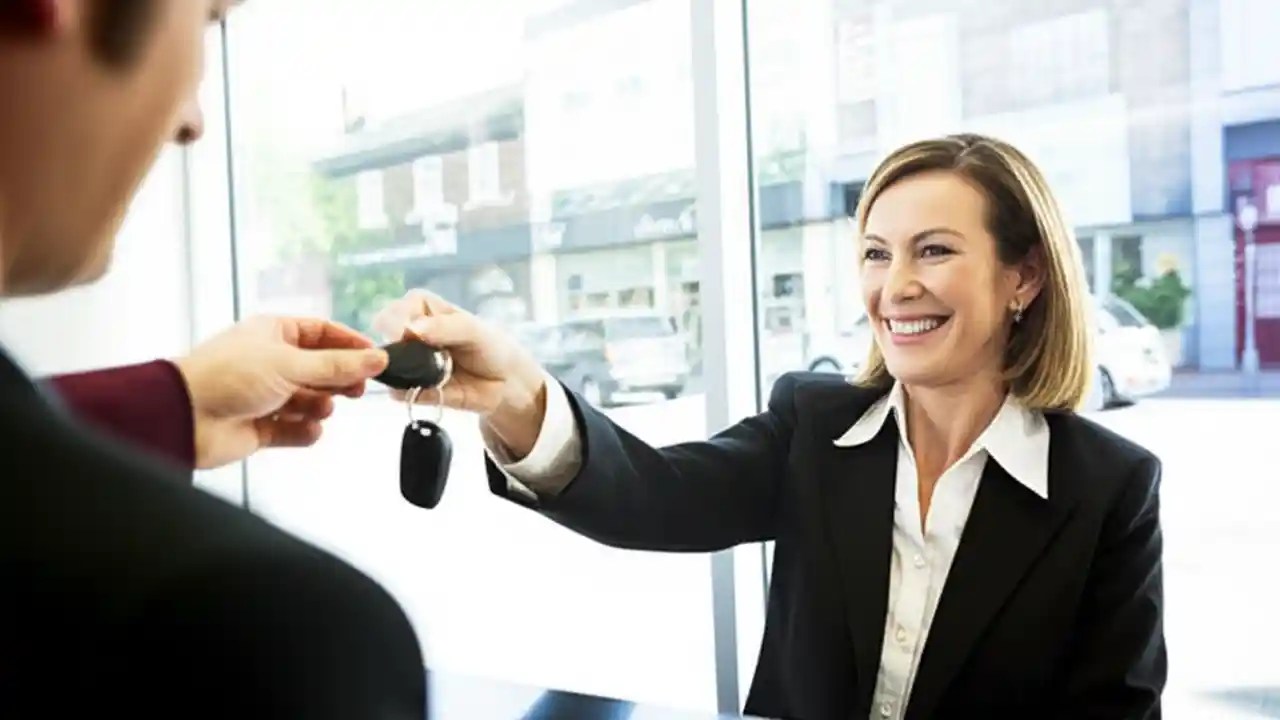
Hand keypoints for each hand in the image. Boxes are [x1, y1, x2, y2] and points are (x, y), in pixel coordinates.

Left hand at [174, 316, 389, 469]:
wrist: (184, 417)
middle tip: (357, 390)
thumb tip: (378, 358)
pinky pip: (293, 429)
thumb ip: (338, 366)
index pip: (322, 333)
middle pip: (319, 369)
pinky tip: (306, 430)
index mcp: (273, 334)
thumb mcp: (291, 364)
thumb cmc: (227, 376)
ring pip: (309, 401)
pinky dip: (303, 431)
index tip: (375, 358)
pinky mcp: (259, 426)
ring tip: (321, 410)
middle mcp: (270, 362)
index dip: (350, 344)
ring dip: (320, 407)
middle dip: (339, 380)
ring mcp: (265, 395)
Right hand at [371, 289, 547, 457]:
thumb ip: (445, 327)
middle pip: (385, 337)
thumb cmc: (491, 346)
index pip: (398, 309)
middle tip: (406, 357)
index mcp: (423, 310)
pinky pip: (400, 392)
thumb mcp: (474, 330)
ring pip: (388, 366)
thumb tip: (412, 329)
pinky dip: (403, 393)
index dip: (396, 320)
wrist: (507, 383)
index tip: (403, 334)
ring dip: (393, 371)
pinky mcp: (415, 390)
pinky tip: (411, 392)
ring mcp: (410, 363)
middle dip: (391, 348)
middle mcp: (411, 335)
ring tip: (413, 376)